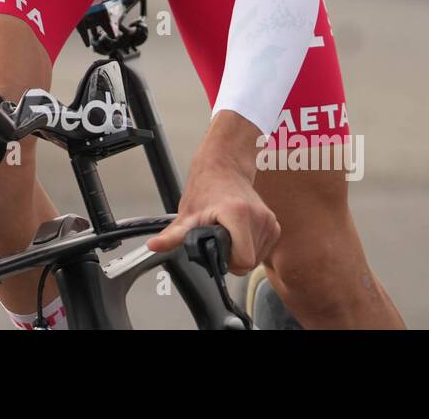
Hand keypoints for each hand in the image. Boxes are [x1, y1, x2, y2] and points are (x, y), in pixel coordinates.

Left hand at [146, 113, 279, 274]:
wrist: (225, 166)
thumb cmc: (207, 187)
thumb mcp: (187, 214)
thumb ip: (172, 235)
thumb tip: (155, 246)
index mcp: (238, 215)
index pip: (243, 260)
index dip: (228, 261)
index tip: (217, 247)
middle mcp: (258, 217)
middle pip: (248, 261)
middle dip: (233, 257)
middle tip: (219, 238)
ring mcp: (268, 221)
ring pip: (256, 257)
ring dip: (241, 251)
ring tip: (228, 232)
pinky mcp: (274, 224)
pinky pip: (263, 249)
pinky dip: (250, 246)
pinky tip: (239, 233)